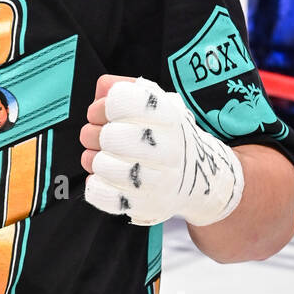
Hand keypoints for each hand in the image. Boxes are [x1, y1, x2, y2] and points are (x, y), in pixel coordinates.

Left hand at [80, 74, 243, 226]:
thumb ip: (128, 88)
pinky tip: (105, 178)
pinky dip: (95, 184)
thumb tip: (103, 87)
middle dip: (95, 134)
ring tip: (104, 157)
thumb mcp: (158, 104)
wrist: (200, 177)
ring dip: (94, 159)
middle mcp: (168, 149)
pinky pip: (102, 194)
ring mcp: (158, 181)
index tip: (103, 112)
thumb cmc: (166, 135)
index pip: (121, 101)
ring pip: (102, 165)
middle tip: (103, 137)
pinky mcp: (145, 205)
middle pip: (109, 136)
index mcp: (169, 117)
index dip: (103, 106)